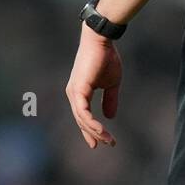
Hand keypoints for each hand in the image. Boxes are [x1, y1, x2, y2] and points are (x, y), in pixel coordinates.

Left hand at [65, 26, 122, 147]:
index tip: (100, 142)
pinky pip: (83, 112)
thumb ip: (110, 100)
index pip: (83, 116)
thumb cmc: (106, 58)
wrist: (102, 41)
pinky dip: (91, 123)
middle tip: (107, 143)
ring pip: (82, 119)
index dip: (91, 130)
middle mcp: (74, 93)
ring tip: (108, 139)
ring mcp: (74, 92)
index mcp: (80, 92)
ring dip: (95, 131)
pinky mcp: (78, 90)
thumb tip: (110, 117)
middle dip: (94, 133)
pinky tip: (100, 130)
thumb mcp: (111, 83)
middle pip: (81, 120)